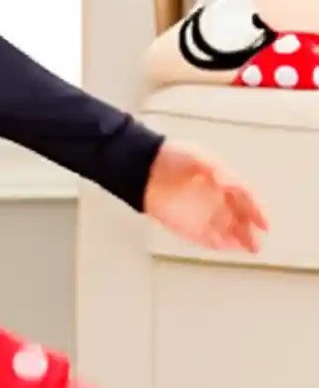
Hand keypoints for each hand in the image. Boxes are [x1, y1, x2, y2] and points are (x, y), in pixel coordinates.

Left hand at [143, 140, 268, 252]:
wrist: (142, 168)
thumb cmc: (170, 157)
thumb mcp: (198, 157)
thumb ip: (216, 170)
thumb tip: (226, 182)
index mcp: (224, 182)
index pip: (246, 199)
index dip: (257, 211)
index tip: (263, 222)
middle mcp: (217, 200)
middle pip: (241, 219)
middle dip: (251, 230)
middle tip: (257, 240)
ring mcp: (204, 215)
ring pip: (229, 232)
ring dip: (241, 240)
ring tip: (251, 247)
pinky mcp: (188, 228)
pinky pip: (209, 239)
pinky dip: (220, 244)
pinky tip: (229, 247)